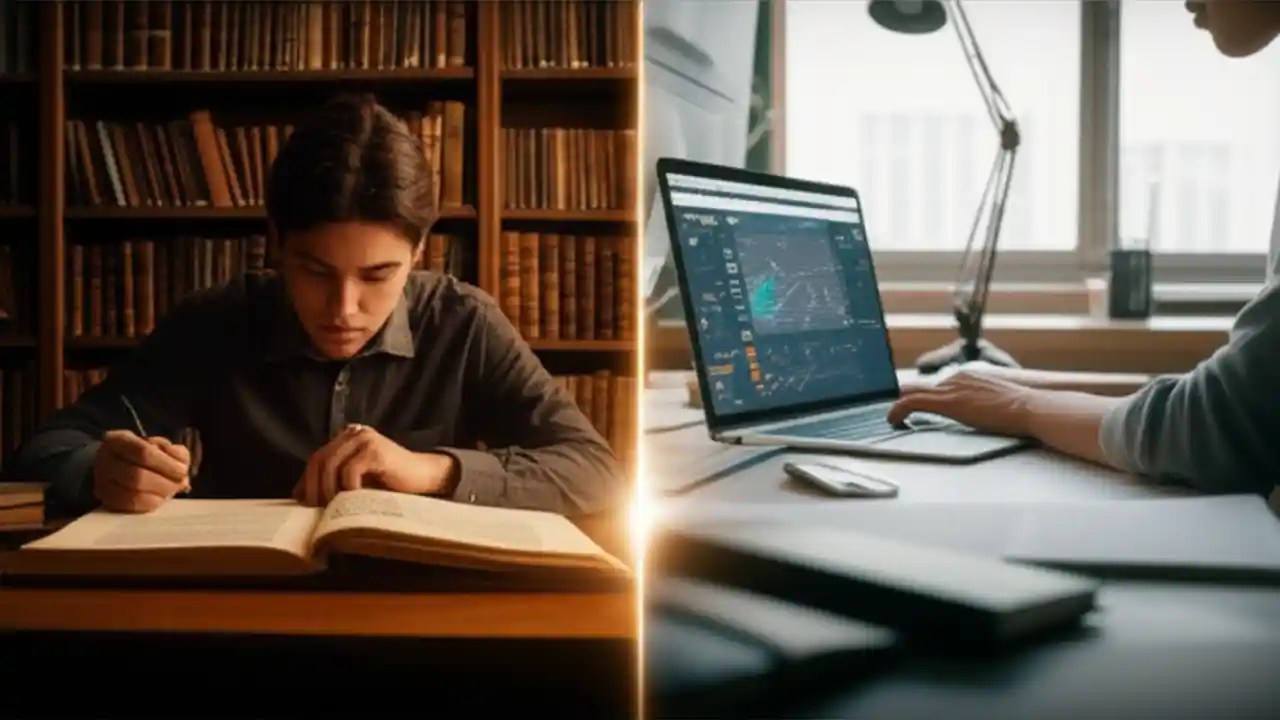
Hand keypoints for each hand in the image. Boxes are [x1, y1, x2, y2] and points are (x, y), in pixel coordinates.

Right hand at [92, 430, 191, 512]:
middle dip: (165, 483)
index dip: (167, 464)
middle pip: (137, 476)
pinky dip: (150, 504)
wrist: (112, 464)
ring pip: (133, 495)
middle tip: (179, 483)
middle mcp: (105, 460)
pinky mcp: (106, 500)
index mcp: (119, 440)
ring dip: (159, 495)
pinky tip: (159, 499)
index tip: (183, 470)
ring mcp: (101, 483)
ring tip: (171, 491)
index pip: (143, 452)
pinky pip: (130, 507)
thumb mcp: (159, 445)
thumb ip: (173, 454)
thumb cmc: (141, 453)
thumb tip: (183, 474)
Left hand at [292, 424, 458, 506]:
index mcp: (347, 437)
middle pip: (320, 460)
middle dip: (314, 488)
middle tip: (317, 511)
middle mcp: (354, 433)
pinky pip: (350, 471)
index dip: (307, 482)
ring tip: (334, 509)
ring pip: (331, 466)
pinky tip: (355, 500)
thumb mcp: (355, 481)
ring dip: (329, 491)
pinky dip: (348, 489)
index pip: (317, 458)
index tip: (305, 505)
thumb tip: (298, 496)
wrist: (424, 478)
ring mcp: (365, 439)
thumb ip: (331, 482)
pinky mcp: (376, 450)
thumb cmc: (390, 483)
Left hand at [887, 370, 1039, 437]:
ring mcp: (952, 388)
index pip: (937, 385)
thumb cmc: (1022, 411)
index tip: (913, 410)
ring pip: (911, 393)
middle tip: (899, 418)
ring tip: (894, 422)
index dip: (923, 399)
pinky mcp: (947, 401)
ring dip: (900, 408)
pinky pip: (912, 402)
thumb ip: (983, 405)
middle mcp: (957, 378)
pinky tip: (893, 422)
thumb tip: (980, 415)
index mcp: (969, 377)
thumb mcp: (997, 404)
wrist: (1030, 407)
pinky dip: (897, 411)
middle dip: (908, 402)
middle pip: (920, 388)